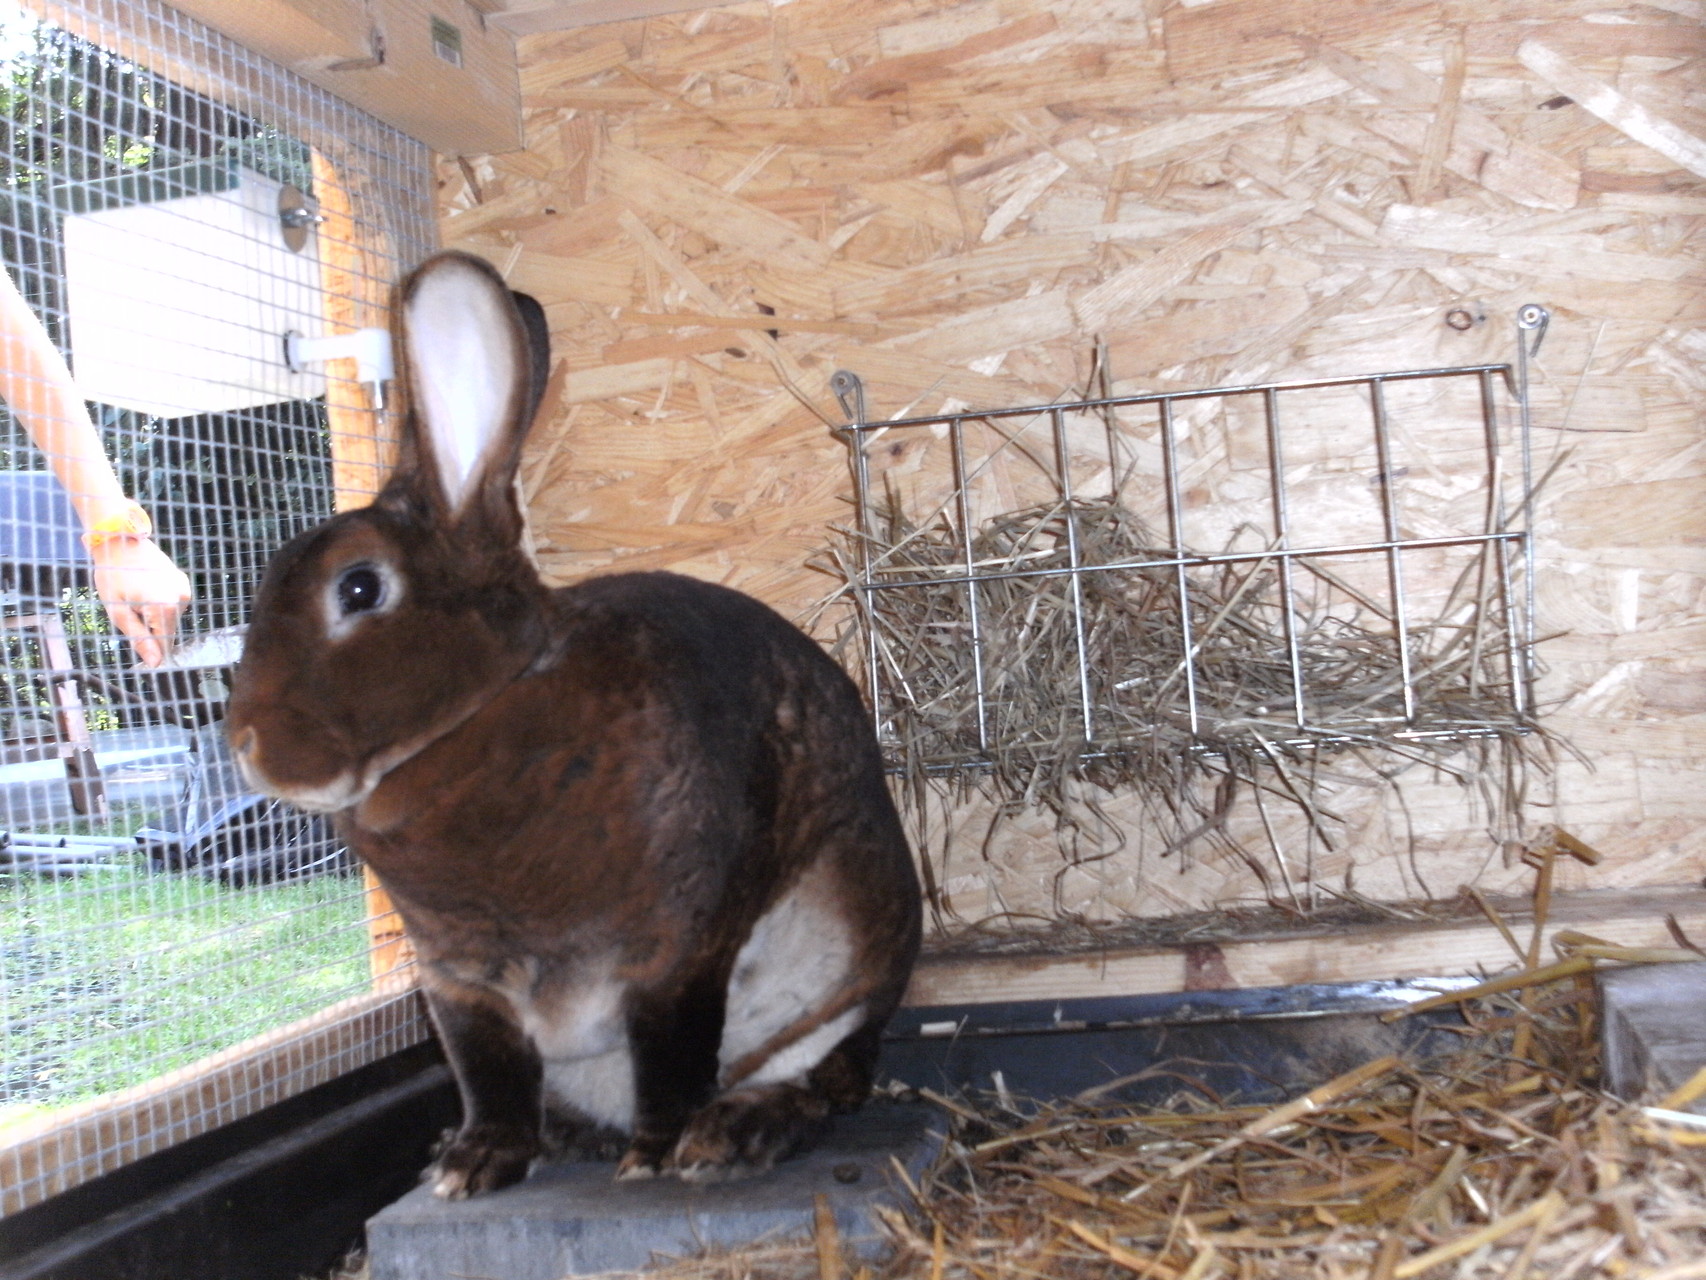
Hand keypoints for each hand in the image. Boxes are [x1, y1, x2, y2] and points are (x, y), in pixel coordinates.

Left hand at [88, 536, 191, 667]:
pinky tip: (145, 590)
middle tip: (130, 611)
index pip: (165, 642)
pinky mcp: (183, 582)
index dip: (151, 648)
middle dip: (150, 628)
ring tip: (136, 597)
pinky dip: (160, 603)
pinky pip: (173, 604)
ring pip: (171, 617)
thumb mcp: (118, 612)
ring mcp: (184, 589)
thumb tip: (156, 663)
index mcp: (164, 607)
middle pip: (168, 629)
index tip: (137, 644)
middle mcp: (181, 598)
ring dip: (154, 615)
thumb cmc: (112, 577)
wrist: (120, 542)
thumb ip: (139, 639)